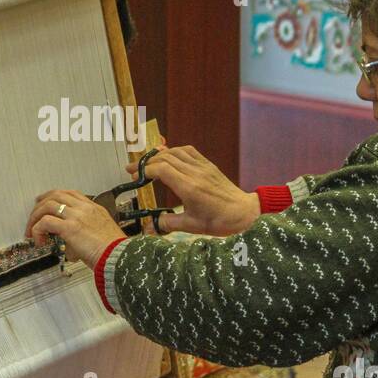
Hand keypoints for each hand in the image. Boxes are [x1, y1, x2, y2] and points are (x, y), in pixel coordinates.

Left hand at [26, 190, 127, 269]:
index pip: (71, 194)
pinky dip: (37, 230)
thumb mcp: (101, 235)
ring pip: (47, 205)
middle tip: (33, 217)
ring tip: (32, 232)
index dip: (54, 196)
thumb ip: (85, 234)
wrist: (119, 258)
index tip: (44, 202)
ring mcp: (77, 216)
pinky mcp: (70, 228)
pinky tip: (39, 241)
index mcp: (94, 208)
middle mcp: (85, 208)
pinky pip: (45, 222)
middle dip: (40, 205)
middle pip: (56, 195)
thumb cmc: (113, 252)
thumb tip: (71, 245)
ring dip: (35, 218)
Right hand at [128, 143, 259, 235]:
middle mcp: (195, 173)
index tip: (135, 176)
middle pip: (165, 158)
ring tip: (148, 163)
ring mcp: (203, 167)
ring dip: (159, 155)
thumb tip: (150, 225)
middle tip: (133, 170)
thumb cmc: (220, 221)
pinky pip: (189, 151)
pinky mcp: (209, 166)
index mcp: (189, 188)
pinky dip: (175, 151)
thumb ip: (168, 223)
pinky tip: (169, 157)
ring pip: (176, 151)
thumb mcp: (191, 226)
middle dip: (146, 162)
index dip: (145, 170)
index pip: (162, 169)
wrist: (244, 213)